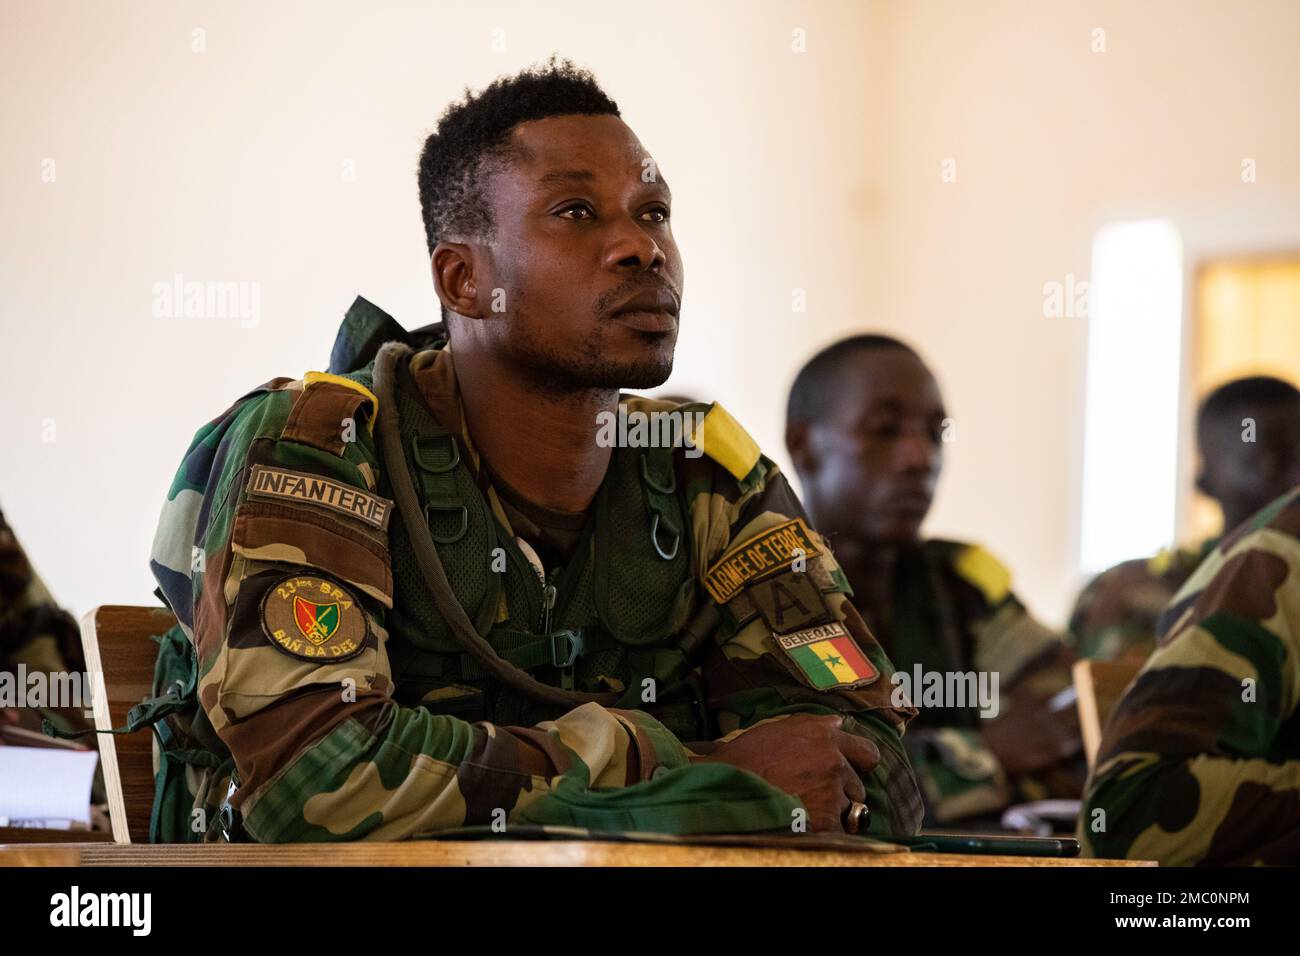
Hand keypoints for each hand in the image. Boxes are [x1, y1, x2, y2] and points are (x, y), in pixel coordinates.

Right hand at [694, 713, 878, 832]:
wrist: (727, 785)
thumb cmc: (745, 757)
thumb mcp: (777, 729)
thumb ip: (812, 726)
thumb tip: (837, 725)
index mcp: (825, 736)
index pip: (867, 752)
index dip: (859, 764)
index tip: (851, 770)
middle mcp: (834, 760)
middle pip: (858, 784)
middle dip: (844, 791)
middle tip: (820, 794)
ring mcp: (832, 789)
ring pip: (850, 807)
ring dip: (834, 810)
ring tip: (806, 809)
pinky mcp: (827, 817)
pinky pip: (838, 828)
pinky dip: (826, 830)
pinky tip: (805, 823)